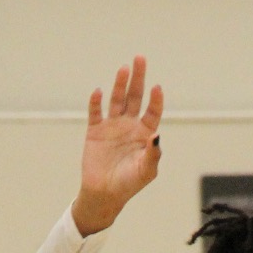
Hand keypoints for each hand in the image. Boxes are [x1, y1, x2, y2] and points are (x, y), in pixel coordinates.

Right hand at [73, 55, 163, 235]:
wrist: (104, 194)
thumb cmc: (129, 184)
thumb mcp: (146, 171)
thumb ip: (153, 154)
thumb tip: (157, 135)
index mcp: (145, 133)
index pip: (153, 111)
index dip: (155, 100)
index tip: (157, 88)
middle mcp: (130, 125)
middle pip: (135, 97)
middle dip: (138, 78)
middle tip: (140, 58)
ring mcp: (112, 126)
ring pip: (117, 99)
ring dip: (120, 84)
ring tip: (124, 68)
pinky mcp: (95, 130)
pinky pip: (95, 112)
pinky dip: (95, 102)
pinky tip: (98, 91)